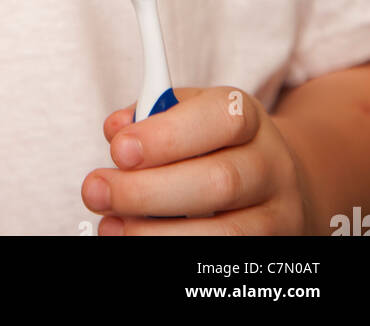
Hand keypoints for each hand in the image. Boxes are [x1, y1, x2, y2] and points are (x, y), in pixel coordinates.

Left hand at [81, 86, 318, 234]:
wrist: (268, 180)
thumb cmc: (213, 143)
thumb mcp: (187, 113)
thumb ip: (150, 114)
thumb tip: (116, 129)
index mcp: (247, 117)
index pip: (221, 119)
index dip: (167, 136)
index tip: (118, 150)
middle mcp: (270, 165)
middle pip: (219, 182)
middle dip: (148, 191)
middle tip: (96, 191)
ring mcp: (277, 213)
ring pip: (225, 232)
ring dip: (157, 233)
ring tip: (112, 225)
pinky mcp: (273, 249)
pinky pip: (223, 261)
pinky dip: (174, 253)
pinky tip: (137, 241)